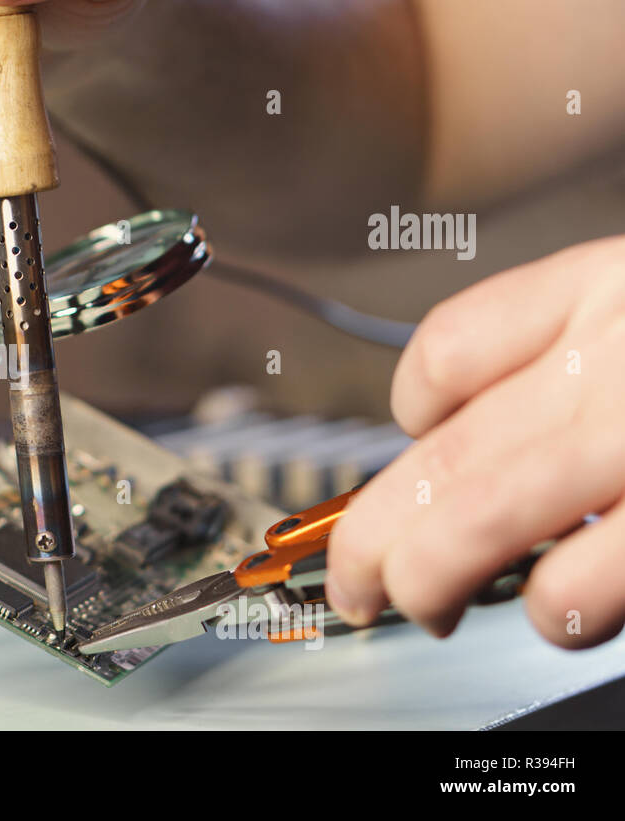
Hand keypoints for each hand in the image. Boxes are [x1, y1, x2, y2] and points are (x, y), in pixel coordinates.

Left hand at [328, 235, 624, 647]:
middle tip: (352, 582)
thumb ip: (576, 352)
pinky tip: (555, 609)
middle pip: (436, 452)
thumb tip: (472, 435)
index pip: (448, 346)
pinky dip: (547, 611)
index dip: (410, 409)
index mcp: (603, 288)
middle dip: (367, 538)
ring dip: (424, 581)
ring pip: (474, 516)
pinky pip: (577, 584)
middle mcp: (612, 353)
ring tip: (420, 608)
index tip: (406, 449)